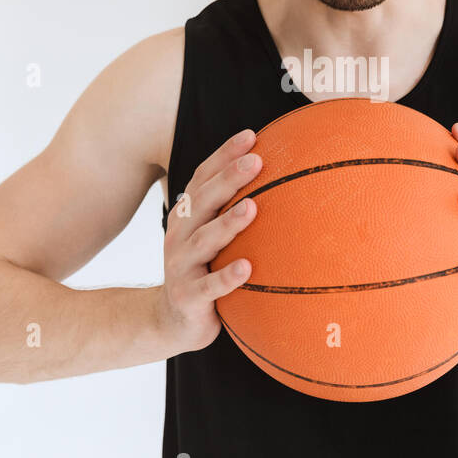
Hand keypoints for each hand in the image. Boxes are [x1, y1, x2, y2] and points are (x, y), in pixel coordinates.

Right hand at [156, 128, 260, 353]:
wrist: (172, 321)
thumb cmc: (204, 269)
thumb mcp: (212, 238)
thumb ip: (235, 210)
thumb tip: (285, 183)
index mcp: (187, 216)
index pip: (203, 178)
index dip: (224, 156)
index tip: (251, 136)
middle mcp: (180, 235)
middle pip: (203, 201)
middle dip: (228, 179)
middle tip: (256, 161)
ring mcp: (181, 266)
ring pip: (204, 240)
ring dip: (228, 223)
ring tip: (252, 207)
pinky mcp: (188, 297)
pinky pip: (209, 286)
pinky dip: (226, 277)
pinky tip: (247, 267)